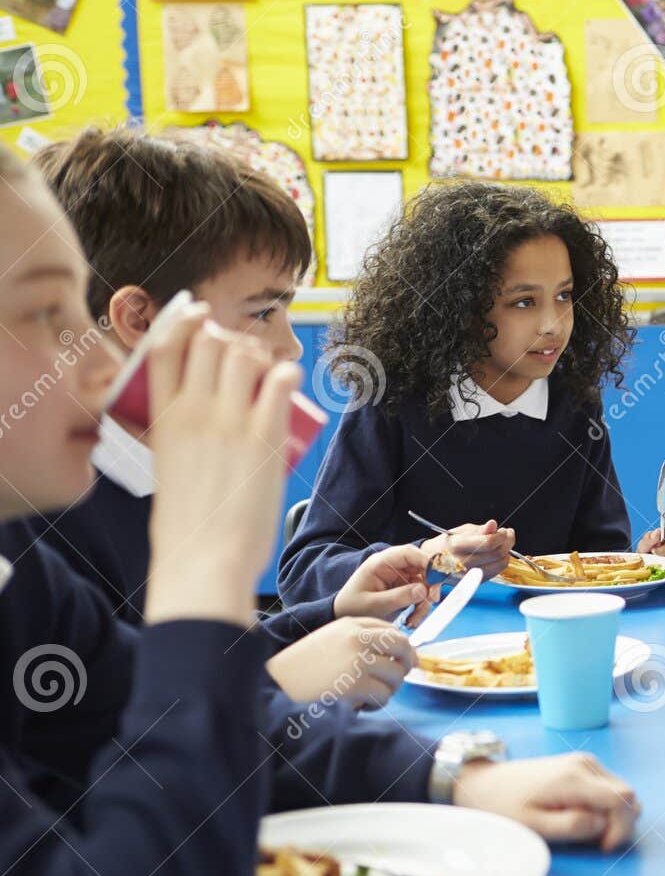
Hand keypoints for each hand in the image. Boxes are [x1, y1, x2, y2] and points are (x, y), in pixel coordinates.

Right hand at [145, 313, 299, 627]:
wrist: (206, 561)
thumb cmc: (187, 527)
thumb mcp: (166, 470)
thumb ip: (175, 443)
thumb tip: (188, 432)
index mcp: (161, 419)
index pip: (164, 347)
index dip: (182, 319)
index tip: (197, 313)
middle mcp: (193, 412)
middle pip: (210, 342)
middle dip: (230, 338)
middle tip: (245, 356)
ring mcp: (229, 423)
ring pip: (245, 354)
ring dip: (260, 352)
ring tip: (268, 369)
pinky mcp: (264, 438)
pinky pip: (281, 382)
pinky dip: (288, 371)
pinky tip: (291, 377)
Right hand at [264, 617, 416, 709]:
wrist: (275, 683)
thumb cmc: (304, 666)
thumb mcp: (331, 641)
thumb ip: (363, 641)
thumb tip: (407, 655)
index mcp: (350, 624)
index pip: (392, 630)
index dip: (405, 647)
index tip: (407, 661)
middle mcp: (356, 637)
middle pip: (402, 647)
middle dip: (406, 665)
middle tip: (397, 680)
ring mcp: (357, 660)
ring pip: (396, 675)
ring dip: (389, 689)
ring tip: (372, 695)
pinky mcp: (355, 684)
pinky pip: (384, 696)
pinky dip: (378, 704)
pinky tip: (363, 705)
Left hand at [335, 544, 439, 625]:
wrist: (343, 615)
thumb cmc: (352, 606)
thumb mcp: (374, 604)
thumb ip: (399, 597)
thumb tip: (424, 590)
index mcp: (381, 562)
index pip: (409, 553)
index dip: (426, 561)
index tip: (437, 577)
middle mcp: (393, 567)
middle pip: (422, 568)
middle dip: (430, 586)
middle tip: (431, 602)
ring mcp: (400, 577)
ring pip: (425, 583)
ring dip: (425, 601)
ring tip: (414, 619)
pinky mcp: (404, 588)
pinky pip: (421, 594)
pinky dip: (421, 607)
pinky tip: (412, 619)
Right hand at [421, 519, 514, 580]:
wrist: (432, 562)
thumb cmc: (447, 544)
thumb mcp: (461, 531)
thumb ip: (480, 530)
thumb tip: (493, 525)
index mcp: (457, 547)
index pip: (489, 543)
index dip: (502, 536)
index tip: (504, 530)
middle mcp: (463, 563)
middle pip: (497, 554)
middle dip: (507, 542)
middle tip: (507, 534)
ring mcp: (469, 575)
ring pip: (499, 565)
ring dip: (507, 553)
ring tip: (504, 543)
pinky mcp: (474, 582)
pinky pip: (496, 572)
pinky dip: (500, 562)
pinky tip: (498, 554)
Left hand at [452, 752, 639, 851]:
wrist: (485, 784)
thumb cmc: (505, 808)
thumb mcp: (535, 826)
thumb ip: (572, 827)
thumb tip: (603, 825)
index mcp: (575, 778)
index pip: (624, 800)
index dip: (621, 828)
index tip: (601, 848)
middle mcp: (586, 764)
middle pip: (628, 796)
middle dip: (618, 825)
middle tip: (590, 842)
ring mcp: (586, 762)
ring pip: (621, 794)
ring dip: (612, 817)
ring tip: (583, 830)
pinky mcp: (583, 766)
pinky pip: (609, 789)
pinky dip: (605, 808)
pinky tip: (581, 817)